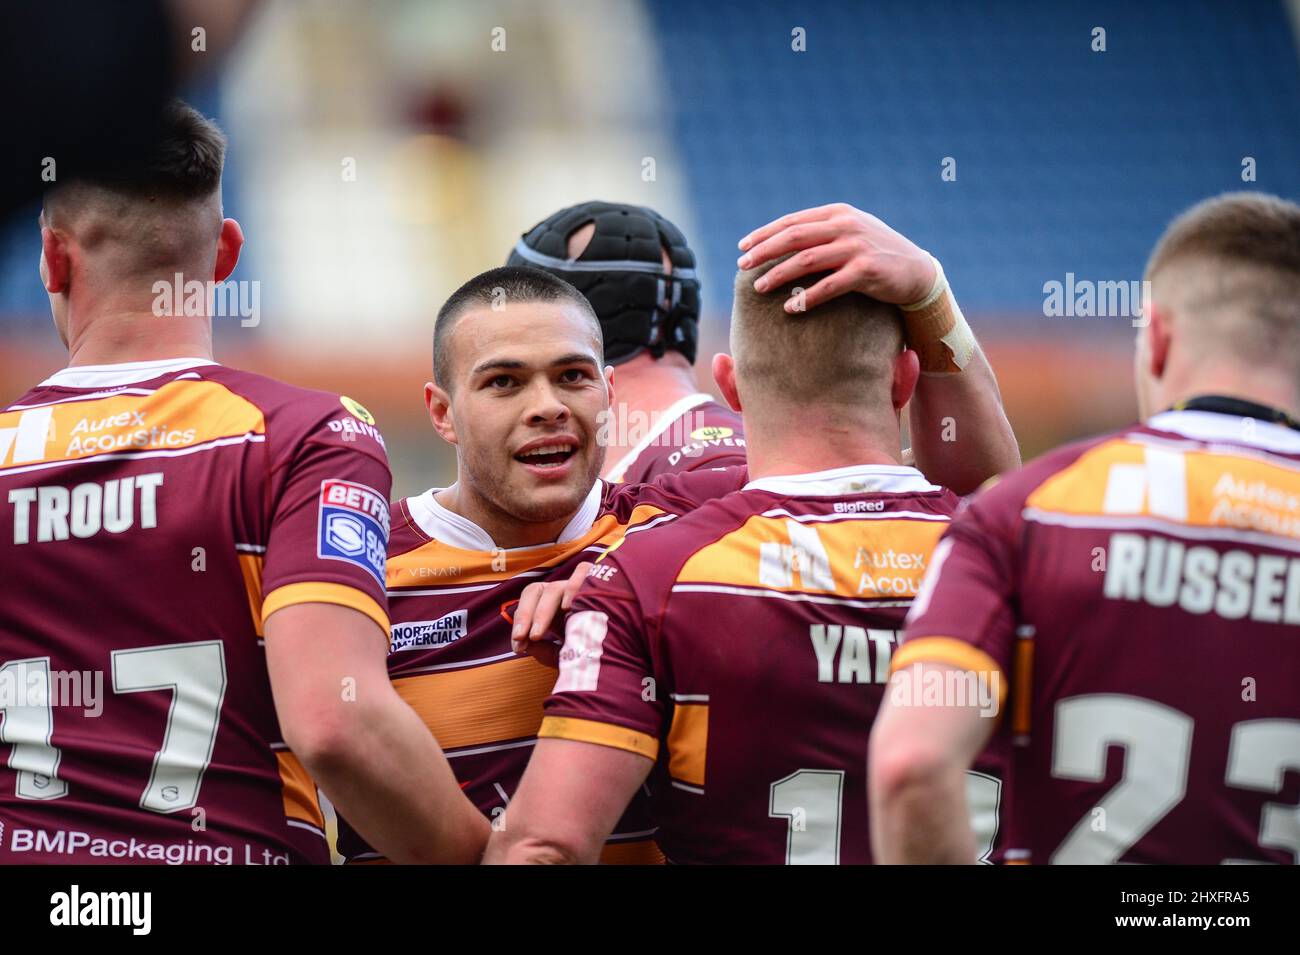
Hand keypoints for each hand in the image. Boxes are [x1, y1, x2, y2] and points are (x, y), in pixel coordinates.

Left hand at [509, 561, 594, 666]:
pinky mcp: (599, 582)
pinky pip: (583, 572)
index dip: (520, 620)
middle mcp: (564, 593)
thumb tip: (526, 643)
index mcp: (553, 606)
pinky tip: (570, 608)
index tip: (518, 646)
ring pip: (555, 587)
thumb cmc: (594, 652)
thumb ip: (543, 651)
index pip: (529, 602)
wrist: (626, 650)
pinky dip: (574, 585)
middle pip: (535, 591)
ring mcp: (580, 586)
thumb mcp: (564, 656)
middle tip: (524, 638)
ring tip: (538, 634)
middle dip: (525, 615)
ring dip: (542, 610)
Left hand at [737, 203, 936, 311]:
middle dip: (764, 251)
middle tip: (742, 265)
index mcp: (838, 213)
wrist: (917, 272)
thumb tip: (782, 240)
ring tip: (759, 287)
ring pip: (807, 260)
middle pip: (794, 237)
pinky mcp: (866, 271)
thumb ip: (823, 232)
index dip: (764, 233)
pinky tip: (790, 307)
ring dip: (779, 274)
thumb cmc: (877, 255)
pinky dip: (807, 297)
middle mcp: (846, 225)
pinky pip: (829, 286)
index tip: (743, 246)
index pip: (792, 221)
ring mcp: (856, 247)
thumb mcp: (851, 233)